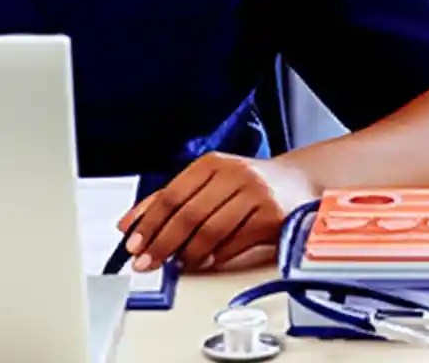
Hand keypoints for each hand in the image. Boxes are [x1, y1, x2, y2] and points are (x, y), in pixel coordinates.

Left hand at [118, 152, 316, 272]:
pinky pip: (236, 242)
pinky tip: (206, 262)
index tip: (134, 244)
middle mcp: (233, 174)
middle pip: (188, 214)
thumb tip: (129, 224)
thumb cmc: (247, 186)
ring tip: (177, 264)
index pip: (171, 195)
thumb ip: (170, 201)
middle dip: (162, 243)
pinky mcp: (273, 216)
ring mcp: (255, 194)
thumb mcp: (208, 182)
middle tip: (147, 263)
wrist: (299, 183)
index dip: (149, 222)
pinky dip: (216, 257)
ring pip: (211, 230)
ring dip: (189, 253)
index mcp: (211, 164)